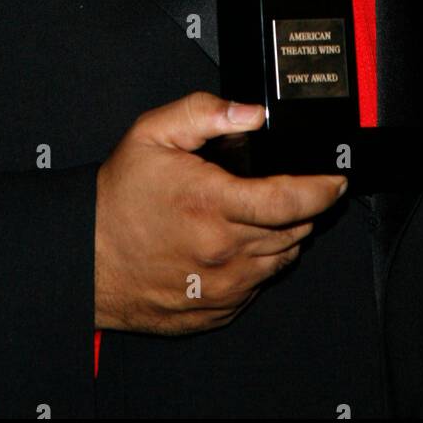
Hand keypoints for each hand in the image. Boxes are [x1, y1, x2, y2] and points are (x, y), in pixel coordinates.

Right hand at [94, 91, 347, 333]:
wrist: (86, 258)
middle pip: (294, 229)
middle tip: (280, 188)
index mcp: (213, 203)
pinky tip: (233, 243)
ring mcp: (223, 286)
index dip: (323, 188)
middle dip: (301, 207)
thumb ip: (205, 113)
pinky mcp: (217, 309)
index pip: (291, 199)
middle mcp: (223, 250)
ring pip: (281, 259)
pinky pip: (258, 286)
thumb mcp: (152, 134)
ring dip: (282, 235)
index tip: (335, 179)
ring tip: (254, 214)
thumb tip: (251, 113)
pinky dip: (257, 263)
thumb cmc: (117, 198)